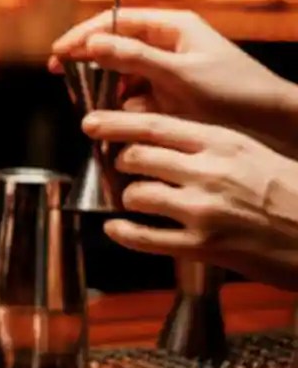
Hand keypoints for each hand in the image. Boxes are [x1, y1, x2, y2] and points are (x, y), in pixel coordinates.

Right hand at [49, 8, 297, 158]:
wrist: (272, 123)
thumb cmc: (234, 92)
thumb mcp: (180, 75)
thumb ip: (134, 58)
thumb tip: (92, 43)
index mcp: (172, 27)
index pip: (115, 21)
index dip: (83, 36)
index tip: (57, 54)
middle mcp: (166, 45)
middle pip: (113, 48)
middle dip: (90, 67)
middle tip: (66, 82)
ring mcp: (167, 71)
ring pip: (121, 77)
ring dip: (108, 93)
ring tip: (100, 111)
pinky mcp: (169, 95)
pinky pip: (135, 98)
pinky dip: (125, 110)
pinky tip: (123, 123)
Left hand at [83, 110, 297, 288]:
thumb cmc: (289, 190)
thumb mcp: (252, 153)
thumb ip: (211, 145)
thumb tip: (166, 140)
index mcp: (222, 142)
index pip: (155, 125)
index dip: (117, 123)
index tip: (90, 122)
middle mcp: (208, 172)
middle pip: (138, 157)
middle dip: (123, 162)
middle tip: (121, 165)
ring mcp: (203, 210)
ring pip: (137, 194)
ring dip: (129, 197)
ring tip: (135, 199)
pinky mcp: (203, 245)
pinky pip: (145, 236)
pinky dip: (124, 232)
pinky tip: (116, 229)